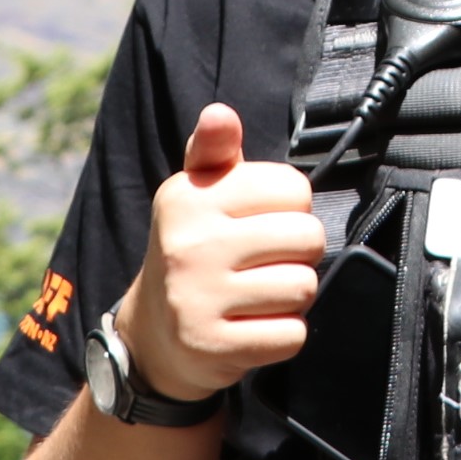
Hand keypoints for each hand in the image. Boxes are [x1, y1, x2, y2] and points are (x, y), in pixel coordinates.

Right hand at [115, 104, 325, 404]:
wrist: (153, 336)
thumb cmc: (193, 251)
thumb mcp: (198, 194)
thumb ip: (215, 151)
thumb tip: (219, 113)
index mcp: (189, 198)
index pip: (293, 188)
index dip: (292, 207)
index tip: (263, 221)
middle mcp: (189, 245)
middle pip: (307, 237)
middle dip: (300, 253)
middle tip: (268, 262)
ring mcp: (197, 299)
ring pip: (304, 287)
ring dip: (294, 296)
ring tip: (260, 294)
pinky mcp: (212, 346)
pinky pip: (292, 335)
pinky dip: (284, 334)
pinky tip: (255, 326)